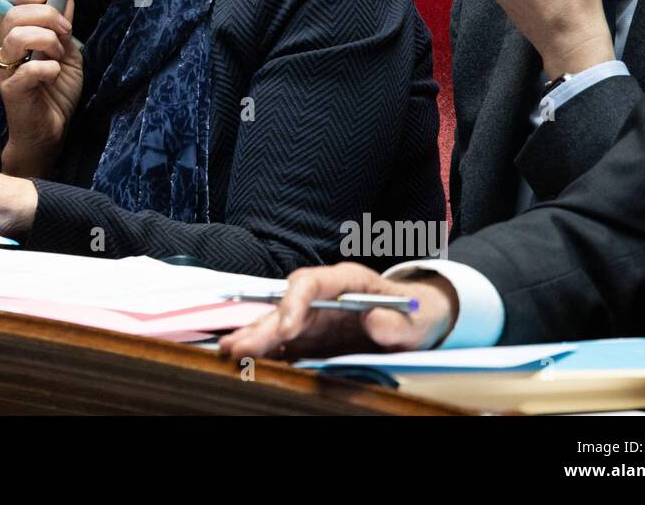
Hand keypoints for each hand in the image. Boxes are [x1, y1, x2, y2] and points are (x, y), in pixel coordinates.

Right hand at [0, 0, 83, 177]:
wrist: (51, 131)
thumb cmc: (55, 92)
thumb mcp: (67, 53)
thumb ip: (64, 27)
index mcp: (11, 36)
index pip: (3, 0)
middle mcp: (1, 50)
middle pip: (13, 14)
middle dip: (47, 16)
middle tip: (66, 32)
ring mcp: (3, 70)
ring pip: (17, 36)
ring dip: (47, 40)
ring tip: (58, 55)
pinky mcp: (11, 89)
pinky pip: (30, 68)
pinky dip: (50, 68)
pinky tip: (53, 76)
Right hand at [218, 262, 457, 361]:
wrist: (415, 322)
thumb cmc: (415, 315)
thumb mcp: (414, 320)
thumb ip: (394, 320)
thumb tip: (373, 319)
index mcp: (345, 280)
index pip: (311, 282)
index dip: (294, 301)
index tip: (286, 326)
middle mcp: (322, 297)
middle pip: (285, 307)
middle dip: (262, 326)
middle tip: (238, 346)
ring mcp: (313, 318)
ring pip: (276, 325)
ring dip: (253, 339)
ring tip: (229, 352)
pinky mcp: (310, 338)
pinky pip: (283, 345)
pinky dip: (265, 354)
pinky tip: (246, 365)